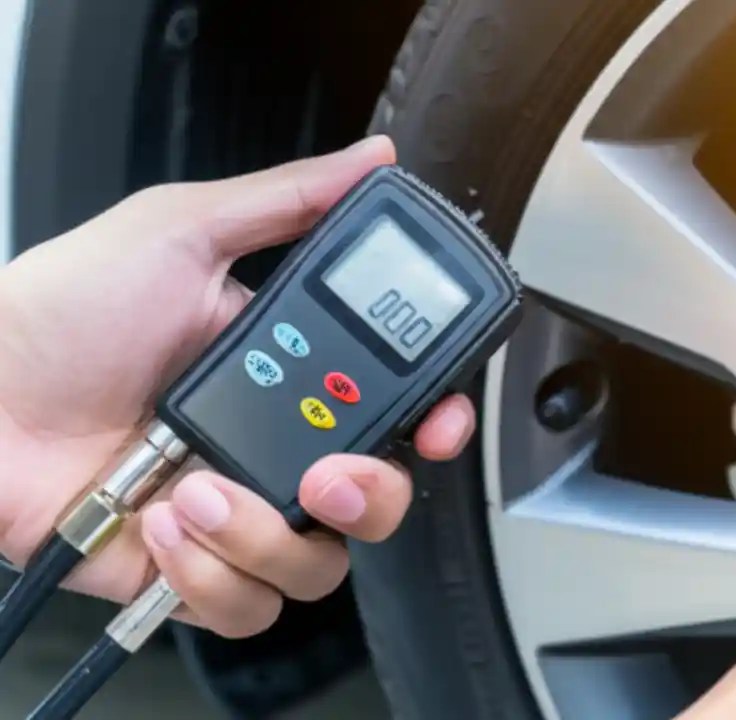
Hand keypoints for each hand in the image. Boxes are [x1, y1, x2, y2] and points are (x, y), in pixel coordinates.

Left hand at [0, 136, 476, 637]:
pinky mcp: (191, 572)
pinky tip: (164, 525)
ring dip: (262, 536)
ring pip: (319, 565)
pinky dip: (211, 577)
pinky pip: (248, 606)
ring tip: (192, 491)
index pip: (397, 409)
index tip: (438, 425)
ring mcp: (235, 515)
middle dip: (369, 496)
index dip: (437, 425)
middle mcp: (273, 449)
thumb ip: (286, 200)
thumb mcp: (180, 232)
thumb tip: (369, 162)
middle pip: (379, 501)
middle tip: (323, 475)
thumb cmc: (58, 313)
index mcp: (291, 375)